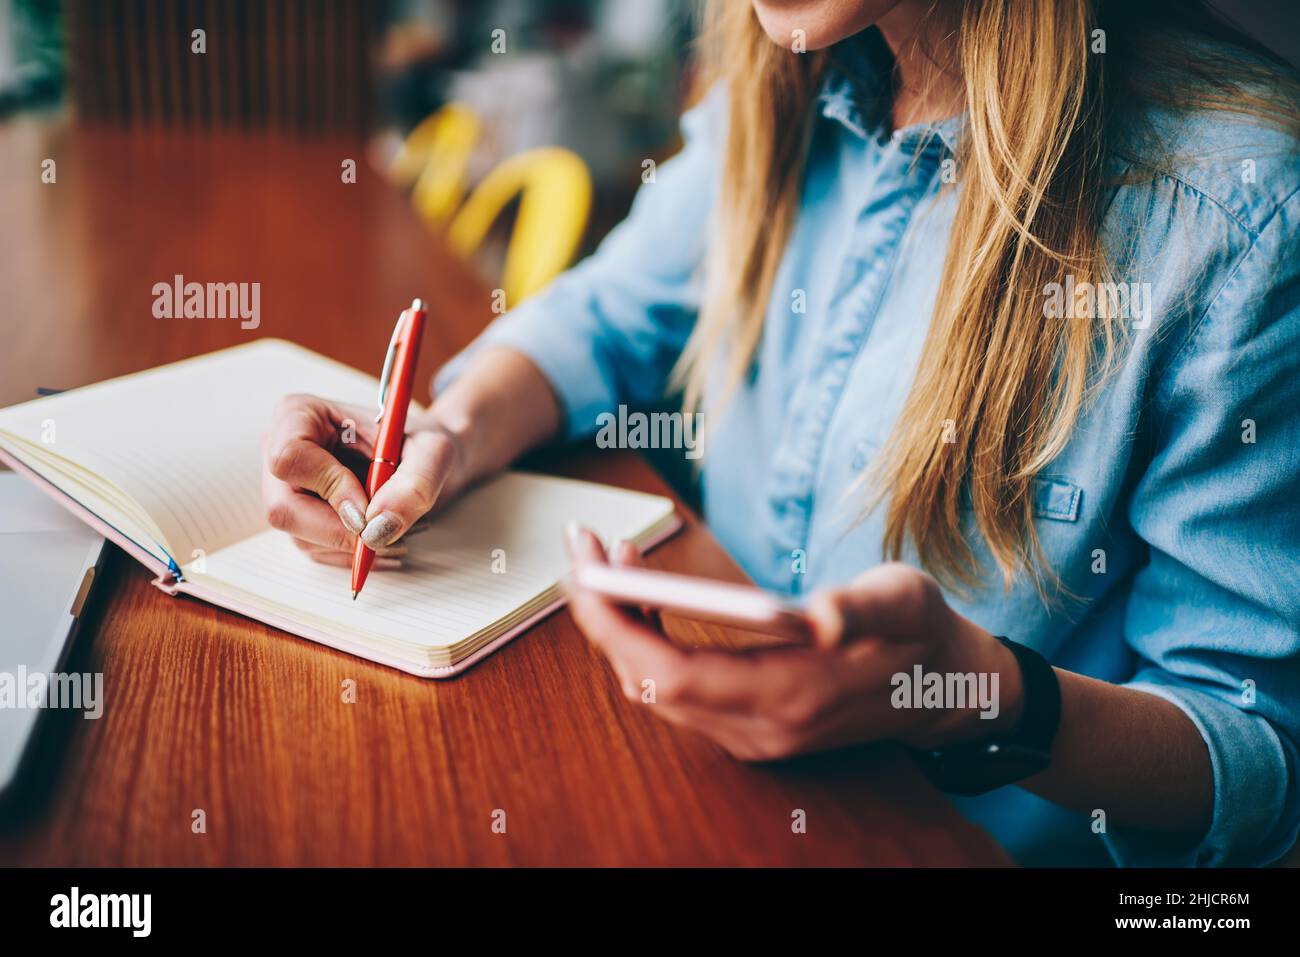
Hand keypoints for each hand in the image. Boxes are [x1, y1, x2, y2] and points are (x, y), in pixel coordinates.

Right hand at [261, 394, 464, 567]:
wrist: (423, 457)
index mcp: (301, 415)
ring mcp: (286, 489)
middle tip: (388, 534)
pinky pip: (316, 551)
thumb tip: (378, 527)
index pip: (289, 458)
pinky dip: (356, 555)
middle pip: (284, 508)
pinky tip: (386, 541)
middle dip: (341, 531)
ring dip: (355, 546)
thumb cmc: (421, 443)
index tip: (370, 506)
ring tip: (400, 529)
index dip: (330, 488)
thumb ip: (415, 483)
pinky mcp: (300, 519)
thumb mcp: (434, 451)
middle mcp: (281, 451)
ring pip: (301, 537)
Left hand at [563, 525, 1023, 760]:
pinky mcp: (748, 724)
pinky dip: (646, 641)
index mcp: (791, 697)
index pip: (669, 675)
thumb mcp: (907, 602)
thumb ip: (866, 608)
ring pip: (653, 687)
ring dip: (620, 625)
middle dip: (602, 614)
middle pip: (645, 681)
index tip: (586, 571)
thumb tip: (826, 616)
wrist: (948, 690)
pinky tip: (644, 594)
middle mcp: (759, 728)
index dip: (616, 627)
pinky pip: (674, 689)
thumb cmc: (923, 634)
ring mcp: (751, 734)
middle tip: (583, 546)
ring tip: (609, 558)